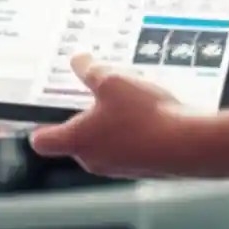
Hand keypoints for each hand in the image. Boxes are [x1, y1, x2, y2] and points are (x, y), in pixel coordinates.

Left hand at [29, 54, 200, 177]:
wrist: (190, 145)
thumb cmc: (146, 117)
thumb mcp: (113, 81)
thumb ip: (91, 70)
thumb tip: (78, 61)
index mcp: (77, 141)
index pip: (42, 141)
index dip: (39, 124)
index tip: (41, 111)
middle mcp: (94, 159)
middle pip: (75, 138)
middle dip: (85, 115)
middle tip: (98, 93)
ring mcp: (118, 166)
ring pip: (105, 141)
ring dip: (112, 121)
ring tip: (130, 100)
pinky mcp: (141, 167)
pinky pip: (129, 146)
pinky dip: (134, 130)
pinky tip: (151, 113)